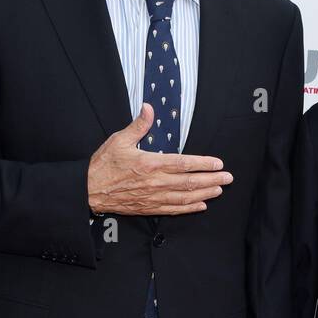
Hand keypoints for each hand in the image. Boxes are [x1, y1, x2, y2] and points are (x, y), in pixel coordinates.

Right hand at [87, 103, 232, 214]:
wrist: (89, 190)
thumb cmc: (103, 165)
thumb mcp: (119, 140)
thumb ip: (138, 125)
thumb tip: (149, 108)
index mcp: (149, 163)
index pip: (184, 163)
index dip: (203, 163)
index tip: (217, 163)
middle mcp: (155, 182)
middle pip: (190, 182)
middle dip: (212, 179)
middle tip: (228, 177)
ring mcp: (153, 197)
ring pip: (185, 197)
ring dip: (205, 193)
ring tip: (218, 190)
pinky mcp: (149, 207)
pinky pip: (174, 209)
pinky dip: (189, 208)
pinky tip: (201, 205)